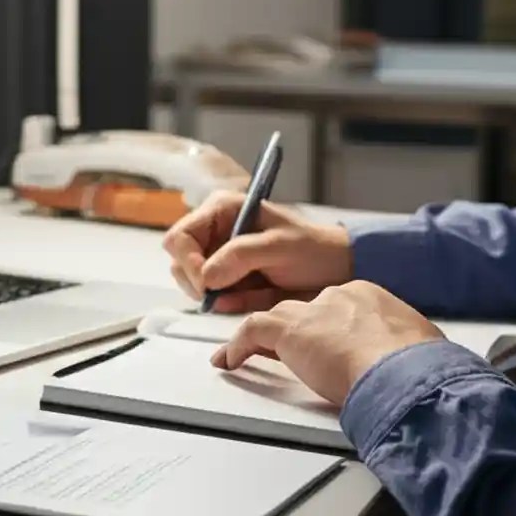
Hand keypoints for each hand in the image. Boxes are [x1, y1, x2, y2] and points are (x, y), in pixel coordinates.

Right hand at [163, 191, 352, 312]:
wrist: (336, 271)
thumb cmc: (312, 249)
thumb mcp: (279, 246)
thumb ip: (240, 256)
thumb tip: (206, 277)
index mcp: (222, 211)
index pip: (180, 236)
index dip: (187, 261)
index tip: (206, 284)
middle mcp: (214, 232)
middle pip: (179, 262)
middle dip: (196, 282)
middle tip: (221, 296)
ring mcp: (219, 258)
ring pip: (191, 283)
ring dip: (211, 295)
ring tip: (245, 294)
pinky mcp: (228, 282)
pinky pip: (212, 299)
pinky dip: (226, 304)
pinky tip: (251, 298)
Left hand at [210, 281, 442, 405]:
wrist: (403, 369)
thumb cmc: (417, 365)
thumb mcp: (417, 347)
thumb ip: (403, 348)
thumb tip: (410, 363)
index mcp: (368, 297)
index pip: (335, 309)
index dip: (324, 329)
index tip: (322, 347)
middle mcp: (337, 297)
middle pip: (305, 312)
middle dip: (295, 333)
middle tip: (284, 352)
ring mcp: (311, 311)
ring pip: (276, 317)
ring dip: (261, 337)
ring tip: (244, 353)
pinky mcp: (289, 329)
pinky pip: (251, 329)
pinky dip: (237, 345)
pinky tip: (229, 360)